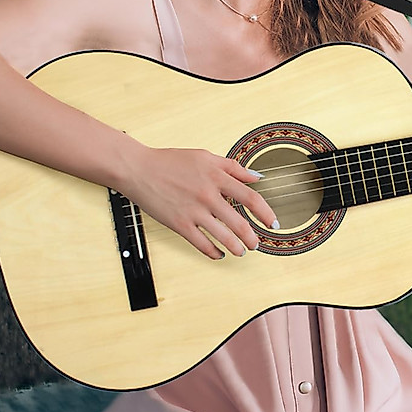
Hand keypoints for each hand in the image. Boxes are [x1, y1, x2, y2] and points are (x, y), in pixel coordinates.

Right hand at [118, 147, 276, 259]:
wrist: (138, 169)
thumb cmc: (170, 161)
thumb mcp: (206, 157)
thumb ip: (234, 167)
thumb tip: (257, 177)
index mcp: (217, 177)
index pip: (250, 198)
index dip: (266, 214)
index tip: (273, 223)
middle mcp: (208, 195)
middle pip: (239, 223)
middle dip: (252, 238)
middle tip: (256, 244)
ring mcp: (193, 211)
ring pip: (223, 236)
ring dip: (237, 247)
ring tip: (242, 251)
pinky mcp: (178, 223)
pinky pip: (201, 244)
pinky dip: (213, 252)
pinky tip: (219, 254)